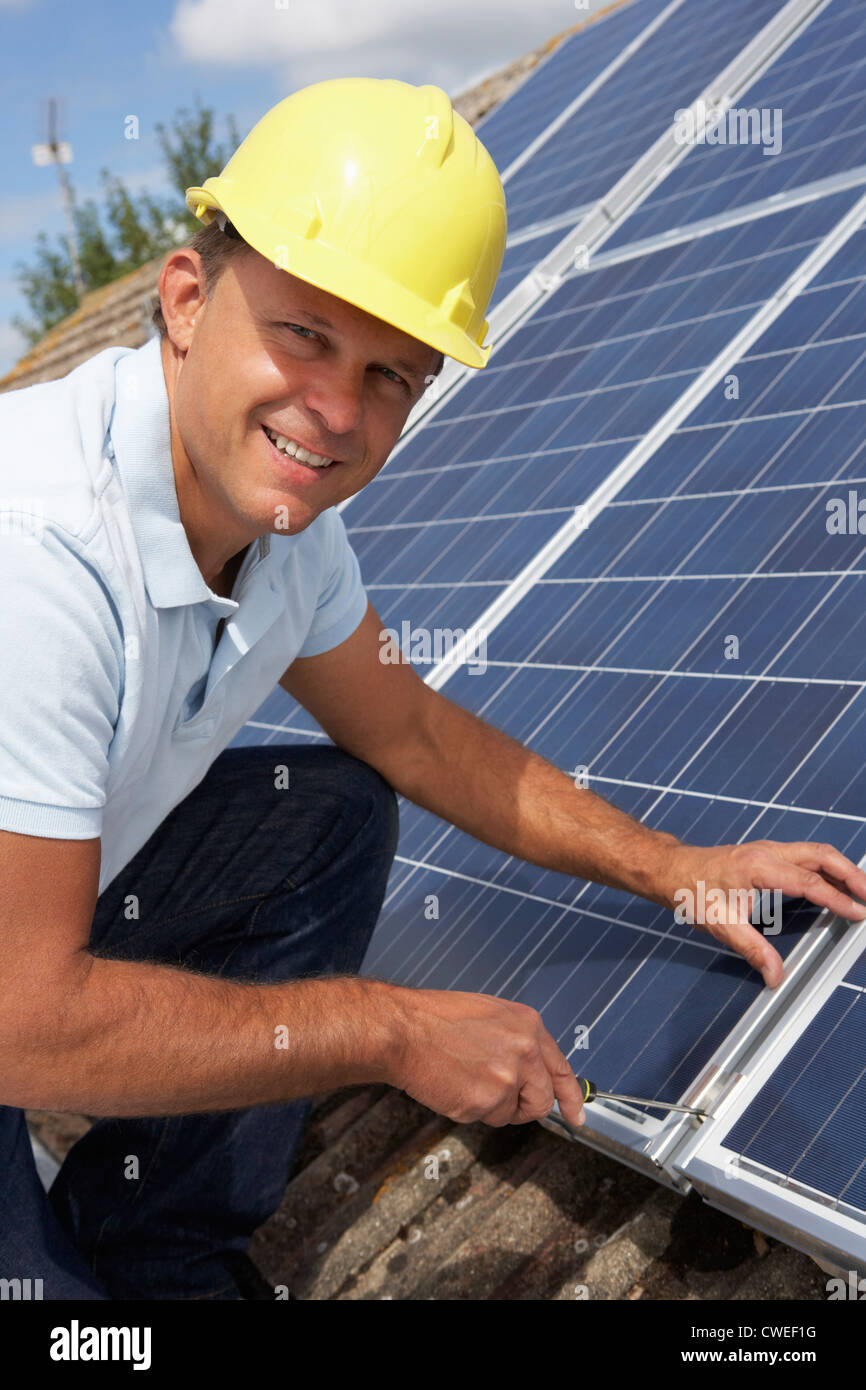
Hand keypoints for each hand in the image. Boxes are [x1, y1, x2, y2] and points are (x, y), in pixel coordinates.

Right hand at [387, 986, 584, 1128]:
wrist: (403, 1031)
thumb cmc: (437, 1019)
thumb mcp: (490, 1015)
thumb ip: (518, 1041)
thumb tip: (532, 1069)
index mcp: (529, 1026)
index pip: (561, 1069)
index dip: (571, 1097)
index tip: (576, 1115)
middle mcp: (525, 1052)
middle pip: (542, 1101)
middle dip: (525, 1107)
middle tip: (502, 1100)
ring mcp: (507, 1079)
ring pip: (509, 1113)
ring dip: (490, 1105)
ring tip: (465, 1077)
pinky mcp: (486, 1103)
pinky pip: (485, 1118)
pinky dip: (469, 1109)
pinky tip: (453, 1084)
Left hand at [662, 840, 865, 986]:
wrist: (670, 869)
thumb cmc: (690, 891)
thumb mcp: (719, 924)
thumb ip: (751, 949)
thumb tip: (775, 976)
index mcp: (758, 867)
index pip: (808, 882)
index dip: (837, 899)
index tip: (859, 914)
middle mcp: (767, 852)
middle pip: (822, 856)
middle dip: (852, 875)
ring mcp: (769, 850)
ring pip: (817, 852)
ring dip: (843, 870)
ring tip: (864, 893)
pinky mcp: (768, 855)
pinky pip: (807, 856)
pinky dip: (828, 869)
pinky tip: (838, 886)